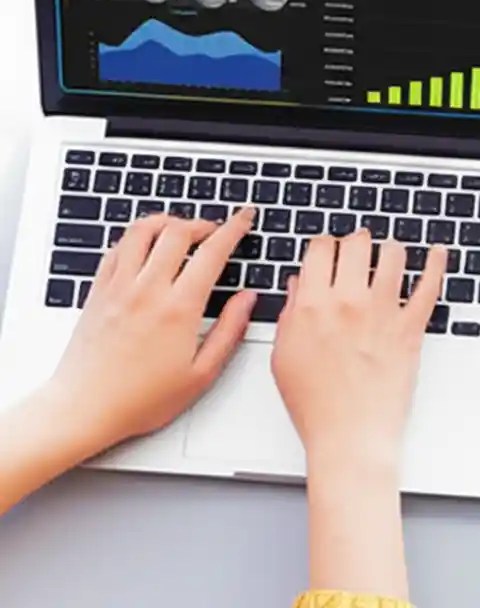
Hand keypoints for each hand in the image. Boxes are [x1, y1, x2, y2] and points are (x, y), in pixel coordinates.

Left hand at [50, 209, 257, 451]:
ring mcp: (118, 288)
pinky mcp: (97, 292)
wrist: (84, 408)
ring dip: (167, 222)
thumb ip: (230, 330)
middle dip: (203, 223)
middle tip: (216, 230)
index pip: (212, 252)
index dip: (234, 228)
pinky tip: (145, 246)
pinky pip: (117, 248)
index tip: (244, 217)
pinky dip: (136, 237)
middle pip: (177, 231)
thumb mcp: (202, 374)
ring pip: (142, 231)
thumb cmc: (141, 399)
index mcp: (179, 309)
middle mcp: (147, 290)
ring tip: (181, 229)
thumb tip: (248, 299)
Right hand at [273, 230, 447, 469]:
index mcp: (312, 306)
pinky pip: (429, 287)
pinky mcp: (410, 329)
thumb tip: (298, 284)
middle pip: (356, 244)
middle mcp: (348, 302)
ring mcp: (382, 313)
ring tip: (391, 252)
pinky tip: (437, 253)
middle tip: (359, 248)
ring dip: (391, 248)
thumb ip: (290, 313)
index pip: (320, 248)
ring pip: (393, 256)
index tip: (330, 248)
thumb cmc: (316, 405)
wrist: (350, 436)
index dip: (325, 243)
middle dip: (356, 241)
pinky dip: (436, 265)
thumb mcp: (284, 356)